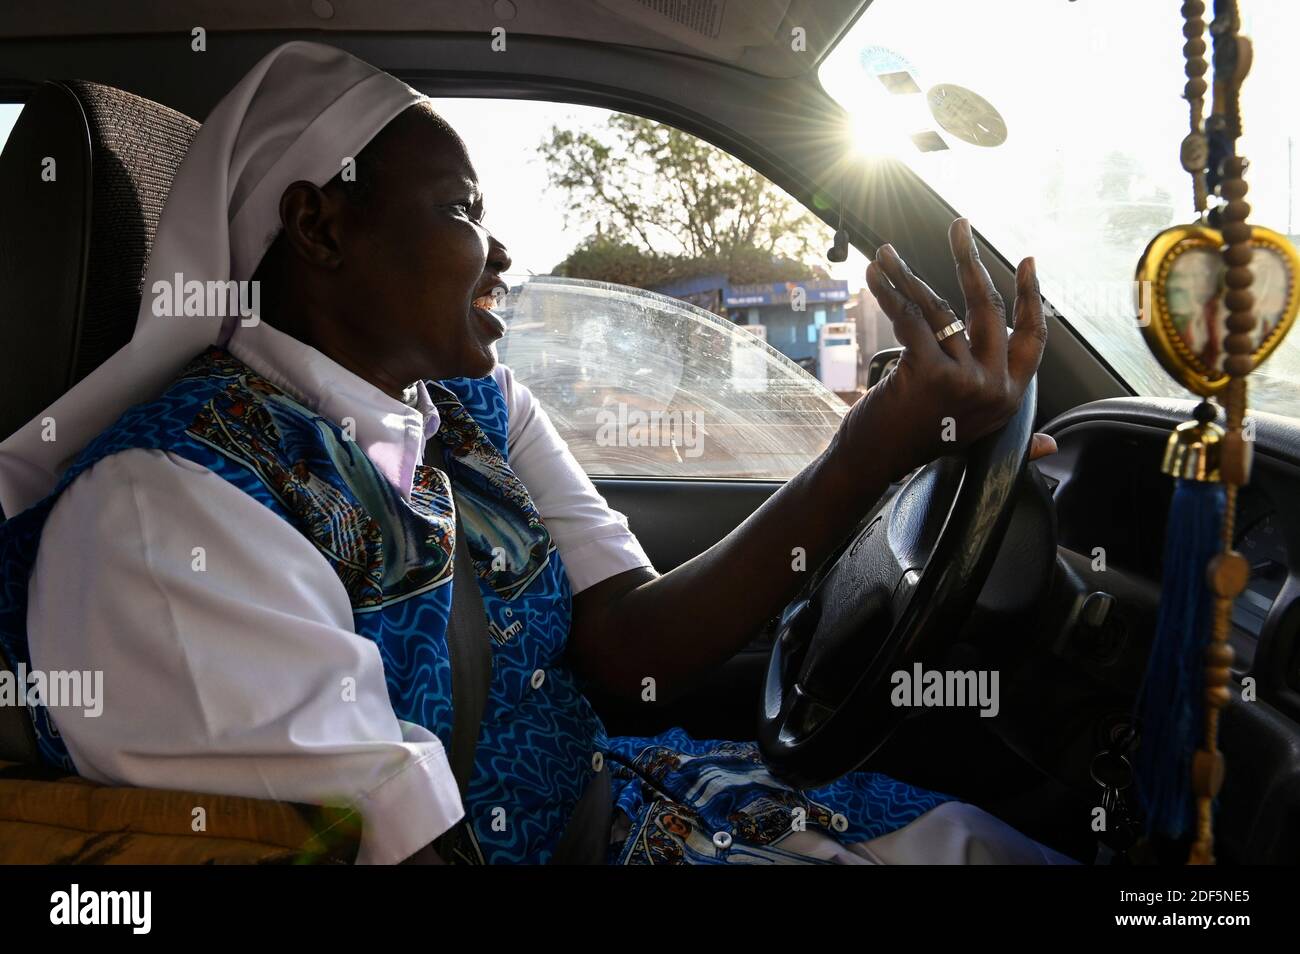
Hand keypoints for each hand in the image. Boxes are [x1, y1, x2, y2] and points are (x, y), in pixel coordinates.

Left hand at [838, 218, 1047, 480]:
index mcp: (1010, 398)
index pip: (1032, 338)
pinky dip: (889, 293)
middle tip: (959, 227)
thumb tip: (1050, 446)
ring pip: (939, 310)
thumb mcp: (973, 439)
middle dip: (970, 261)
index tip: (1027, 261)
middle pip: (987, 309)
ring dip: (908, 277)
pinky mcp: (930, 373)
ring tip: (887, 254)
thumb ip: (1018, 440)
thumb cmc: (914, 446)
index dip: (1030, 297)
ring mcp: (965, 381)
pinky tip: (875, 274)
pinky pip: (910, 320)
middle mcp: (995, 388)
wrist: (872, 465)